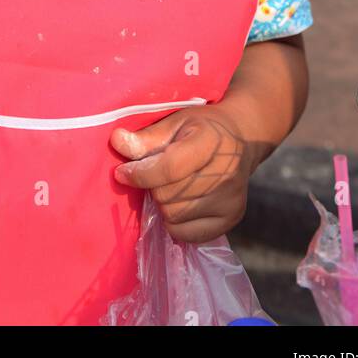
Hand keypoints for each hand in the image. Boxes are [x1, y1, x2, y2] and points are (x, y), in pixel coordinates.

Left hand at [110, 105, 254, 242]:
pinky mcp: (232, 218)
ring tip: (171, 187)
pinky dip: (175, 223)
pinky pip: (187, 234)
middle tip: (156, 176)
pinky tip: (181, 204)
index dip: (140, 174)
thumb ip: (146, 137)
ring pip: (174, 216)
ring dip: (163, 204)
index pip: (169, 168)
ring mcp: (231, 199)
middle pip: (168, 196)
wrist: (241, 138)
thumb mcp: (174, 123)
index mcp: (210, 141)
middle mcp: (226, 173)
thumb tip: (116, 141)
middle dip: (152, 187)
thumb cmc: (201, 128)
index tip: (122, 173)